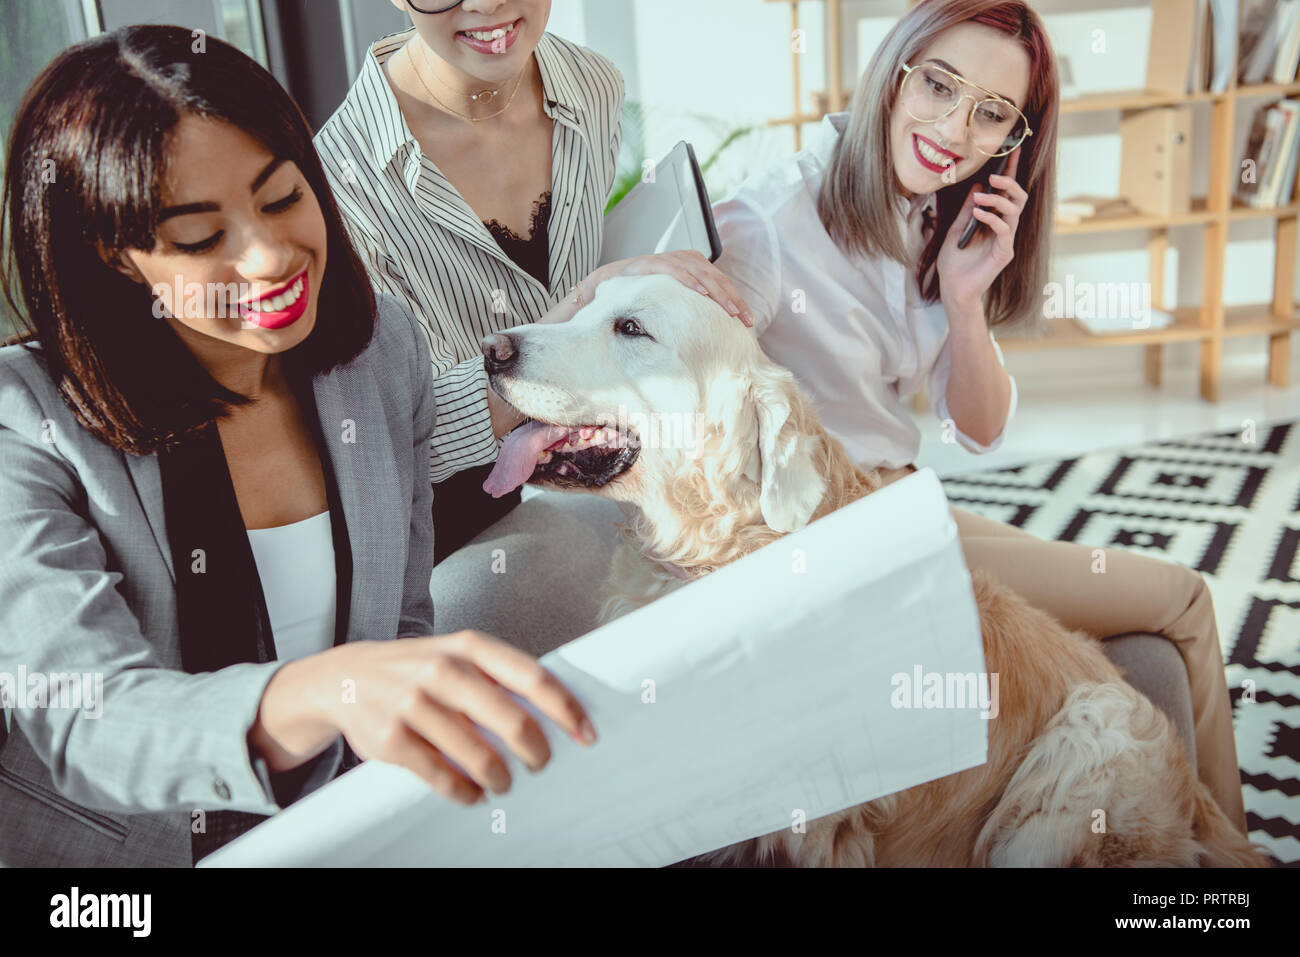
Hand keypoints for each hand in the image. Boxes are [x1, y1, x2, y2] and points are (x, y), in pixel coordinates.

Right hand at [253, 630, 596, 805]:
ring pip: (478, 756)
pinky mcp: (391, 739)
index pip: (532, 677)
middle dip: (536, 753)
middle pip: (511, 722)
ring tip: (503, 783)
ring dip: (500, 778)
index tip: (586, 734)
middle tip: (540, 765)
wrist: (345, 677)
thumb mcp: (457, 655)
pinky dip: (464, 793)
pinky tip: (472, 795)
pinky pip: (441, 777)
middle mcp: (442, 671)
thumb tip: (557, 711)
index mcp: (469, 647)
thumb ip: (500, 677)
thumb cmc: (418, 668)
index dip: (565, 710)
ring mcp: (413, 704)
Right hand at [591, 250, 753, 325]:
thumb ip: (693, 307)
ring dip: (718, 293)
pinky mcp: (654, 262)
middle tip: (745, 321)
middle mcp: (687, 259)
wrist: (609, 284)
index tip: (749, 323)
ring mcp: (672, 259)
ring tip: (730, 310)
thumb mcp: (674, 301)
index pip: (723, 285)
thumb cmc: (645, 295)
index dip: (738, 302)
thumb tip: (715, 331)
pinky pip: (676, 271)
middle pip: (718, 280)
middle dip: (733, 301)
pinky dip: (690, 281)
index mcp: (697, 266)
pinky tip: (701, 293)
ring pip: (702, 275)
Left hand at [936, 147, 1027, 315]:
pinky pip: (1004, 229)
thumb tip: (977, 187)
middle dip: (1009, 182)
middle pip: (1018, 198)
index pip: (1006, 192)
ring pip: (1014, 211)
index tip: (1013, 150)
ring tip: (981, 197)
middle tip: (993, 176)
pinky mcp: (1004, 253)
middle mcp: (1004, 228)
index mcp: (994, 220)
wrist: (952, 289)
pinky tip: (978, 214)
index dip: (1011, 171)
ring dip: (999, 199)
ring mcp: (1006, 240)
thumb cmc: (954, 263)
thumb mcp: (956, 230)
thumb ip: (967, 210)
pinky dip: (992, 218)